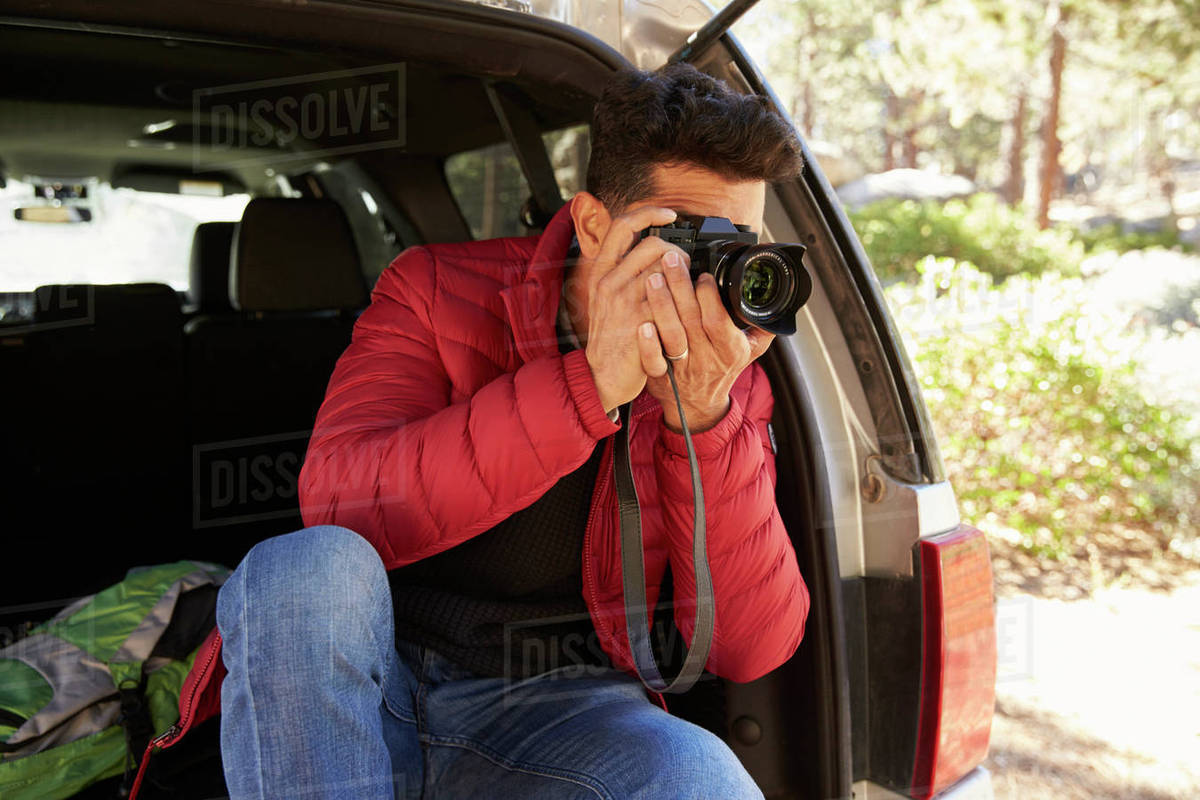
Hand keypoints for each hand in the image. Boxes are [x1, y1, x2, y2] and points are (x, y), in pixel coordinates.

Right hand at [582, 206, 693, 413]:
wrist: (601, 376)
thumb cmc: (609, 338)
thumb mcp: (604, 299)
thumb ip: (621, 272)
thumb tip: (652, 250)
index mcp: (601, 271)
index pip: (622, 226)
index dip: (648, 213)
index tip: (669, 214)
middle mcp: (609, 281)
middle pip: (652, 245)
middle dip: (677, 252)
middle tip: (684, 267)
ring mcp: (624, 299)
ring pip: (665, 270)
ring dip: (683, 278)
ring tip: (685, 291)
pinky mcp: (640, 319)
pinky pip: (671, 299)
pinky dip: (683, 302)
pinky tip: (684, 311)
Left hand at [642, 250, 774, 432]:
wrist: (699, 406)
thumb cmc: (722, 369)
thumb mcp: (751, 350)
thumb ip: (762, 325)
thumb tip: (775, 296)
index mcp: (731, 350)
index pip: (719, 320)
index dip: (708, 296)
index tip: (701, 274)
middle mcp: (706, 359)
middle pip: (692, 319)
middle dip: (680, 286)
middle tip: (671, 259)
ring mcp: (682, 368)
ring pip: (671, 334)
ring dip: (661, 304)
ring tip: (653, 277)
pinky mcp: (660, 375)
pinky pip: (653, 362)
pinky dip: (647, 344)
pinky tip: (642, 323)